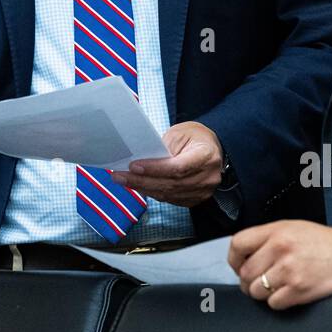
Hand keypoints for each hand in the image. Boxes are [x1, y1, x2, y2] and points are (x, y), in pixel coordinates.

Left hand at [108, 121, 222, 206]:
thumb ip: (163, 147)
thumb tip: (141, 160)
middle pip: (170, 184)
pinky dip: (152, 193)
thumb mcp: (180, 133)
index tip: (133, 166)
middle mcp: (207, 177)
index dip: (154, 169)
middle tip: (119, 176)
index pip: (178, 167)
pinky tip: (138, 186)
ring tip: (123, 181)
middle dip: (141, 181)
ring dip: (143, 189)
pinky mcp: (195, 199)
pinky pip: (170, 199)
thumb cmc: (196, 138)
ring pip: (168, 194)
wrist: (213, 149)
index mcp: (206, 156)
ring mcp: (203, 191)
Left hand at [228, 220, 331, 308]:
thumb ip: (266, 237)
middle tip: (257, 281)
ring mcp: (289, 271)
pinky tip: (286, 293)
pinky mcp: (299, 290)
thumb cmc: (322, 241)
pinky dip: (277, 302)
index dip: (233, 258)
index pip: (238, 244)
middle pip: (244, 272)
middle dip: (248, 280)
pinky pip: (273, 303)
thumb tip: (243, 255)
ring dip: (261, 293)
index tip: (238, 265)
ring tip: (272, 288)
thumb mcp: (291, 227)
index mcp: (276, 231)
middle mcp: (280, 249)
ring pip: (256, 290)